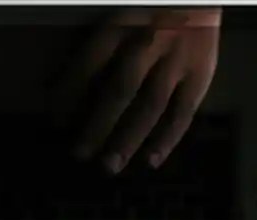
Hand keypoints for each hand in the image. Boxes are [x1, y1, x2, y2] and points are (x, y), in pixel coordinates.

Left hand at [55, 9, 220, 172]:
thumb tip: (59, 80)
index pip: (91, 62)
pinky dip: (168, 139)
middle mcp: (150, 43)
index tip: (55, 119)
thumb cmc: (152, 5)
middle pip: (120, 88)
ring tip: (109, 165)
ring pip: (151, 104)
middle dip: (97, 124)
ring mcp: (177, 61)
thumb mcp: (120, 10)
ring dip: (128, 138)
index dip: (70, 92)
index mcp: (124, 22)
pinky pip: (184, 112)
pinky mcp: (201, 75)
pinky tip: (151, 160)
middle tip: (79, 153)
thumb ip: (100, 40)